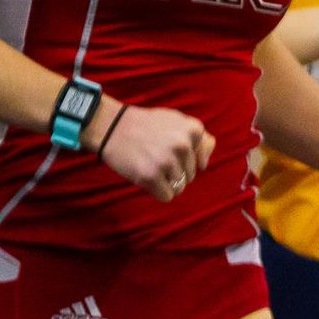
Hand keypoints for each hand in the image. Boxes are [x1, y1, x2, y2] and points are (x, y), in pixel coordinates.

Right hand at [91, 98, 214, 202]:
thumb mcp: (178, 121)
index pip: (200, 161)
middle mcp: (183, 145)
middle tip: (155, 157)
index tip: (168, 149)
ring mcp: (167, 161)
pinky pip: (167, 196)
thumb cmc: (148, 126)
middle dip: (174, 171)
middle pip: (190, 175)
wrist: (112, 127)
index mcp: (194, 129)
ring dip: (165, 182)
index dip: (184, 159)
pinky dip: (157, 191)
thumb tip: (205, 163)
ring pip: (180, 187)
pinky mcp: (151, 177)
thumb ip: (199, 138)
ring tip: (150, 165)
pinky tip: (146, 177)